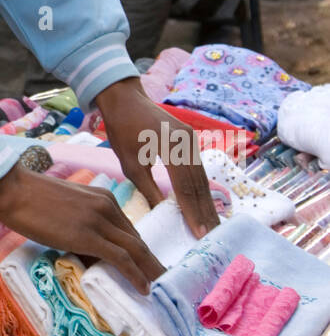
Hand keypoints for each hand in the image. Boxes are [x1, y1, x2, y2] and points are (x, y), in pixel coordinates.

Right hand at [0, 158, 162, 293]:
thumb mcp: (66, 206)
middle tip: (162, 283)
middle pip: (137, 240)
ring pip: (135, 249)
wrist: (14, 188)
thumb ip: (82, 222)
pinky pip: (121, 258)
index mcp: (103, 198)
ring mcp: (99, 220)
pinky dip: (136, 275)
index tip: (147, 268)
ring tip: (161, 289)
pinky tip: (143, 289)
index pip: (129, 230)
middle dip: (151, 263)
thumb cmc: (30, 197)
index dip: (140, 252)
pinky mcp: (88, 235)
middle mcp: (107, 206)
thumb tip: (89, 251)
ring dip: (151, 272)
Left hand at [96, 77, 218, 239]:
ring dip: (207, 202)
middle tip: (213, 237)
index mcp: (171, 147)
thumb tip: (162, 214)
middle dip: (206, 212)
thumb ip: (148, 189)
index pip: (185, 187)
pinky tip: (205, 204)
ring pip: (202, 176)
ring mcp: (192, 139)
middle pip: (199, 183)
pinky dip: (202, 187)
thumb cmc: (122, 130)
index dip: (193, 212)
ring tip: (213, 226)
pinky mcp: (191, 139)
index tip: (200, 234)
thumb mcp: (130, 163)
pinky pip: (199, 168)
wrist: (125, 98)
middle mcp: (187, 142)